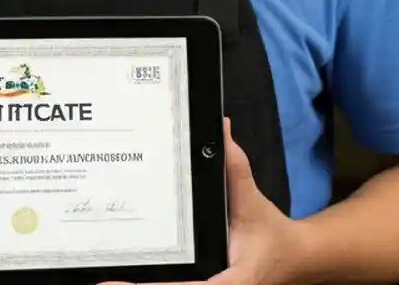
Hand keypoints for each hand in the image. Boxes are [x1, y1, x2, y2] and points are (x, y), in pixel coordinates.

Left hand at [102, 118, 313, 284]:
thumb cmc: (270, 231)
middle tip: (106, 281)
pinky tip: (126, 278)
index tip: (130, 284)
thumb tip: (219, 130)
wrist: (292, 256)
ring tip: (109, 281)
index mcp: (230, 280)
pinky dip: (154, 282)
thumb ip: (235, 168)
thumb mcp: (252, 200)